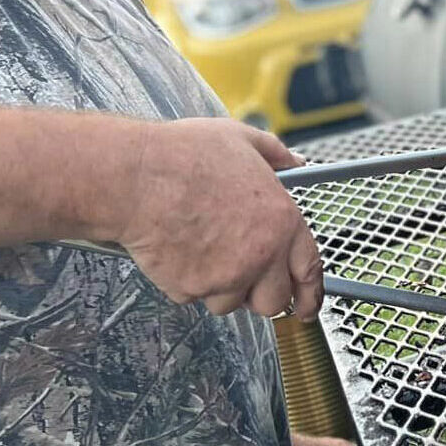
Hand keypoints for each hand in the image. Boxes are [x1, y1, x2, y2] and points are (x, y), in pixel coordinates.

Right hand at [113, 118, 324, 318]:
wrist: (135, 176)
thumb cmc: (184, 156)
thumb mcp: (241, 139)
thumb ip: (275, 154)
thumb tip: (294, 162)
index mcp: (281, 221)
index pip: (309, 271)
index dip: (310, 296)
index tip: (306, 307)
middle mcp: (259, 254)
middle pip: (272, 302)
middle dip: (259, 293)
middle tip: (242, 272)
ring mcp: (224, 276)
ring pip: (230, 303)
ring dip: (221, 287)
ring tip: (201, 247)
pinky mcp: (190, 289)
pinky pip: (194, 297)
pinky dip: (188, 281)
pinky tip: (179, 248)